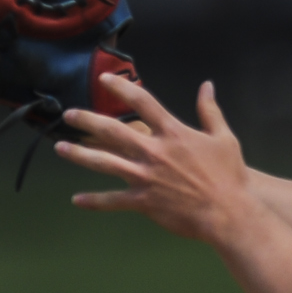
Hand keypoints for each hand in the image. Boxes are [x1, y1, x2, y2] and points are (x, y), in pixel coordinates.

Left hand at [58, 77, 255, 242]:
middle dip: (87, 120)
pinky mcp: (144, 201)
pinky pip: (114, 200)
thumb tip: (207, 86)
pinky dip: (95, 201)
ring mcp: (145, 177)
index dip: (121, 87)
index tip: (105, 79)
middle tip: (70, 115)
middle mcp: (153, 151)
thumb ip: (210, 111)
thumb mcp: (224, 138)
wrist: (229, 212)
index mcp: (172, 133)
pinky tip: (77, 200)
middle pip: (111, 130)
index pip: (141, 102)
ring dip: (79, 154)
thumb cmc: (230, 176)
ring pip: (104, 162)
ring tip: (61, 148)